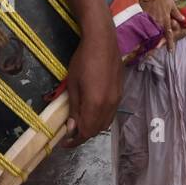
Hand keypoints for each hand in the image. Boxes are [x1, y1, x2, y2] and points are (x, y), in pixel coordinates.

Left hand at [61, 28, 122, 147]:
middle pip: (97, 130)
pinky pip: (111, 113)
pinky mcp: (120, 93)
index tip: (65, 143)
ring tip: (80, 123)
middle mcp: (109, 106)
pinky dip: (101, 118)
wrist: (103, 42)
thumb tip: (72, 129)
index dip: (75, 141)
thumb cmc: (83, 60)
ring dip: (93, 127)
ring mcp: (117, 100)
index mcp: (95, 105)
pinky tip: (92, 112)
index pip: (86, 132)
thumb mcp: (73, 85)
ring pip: (106, 123)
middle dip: (83, 135)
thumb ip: (74, 109)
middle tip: (70, 132)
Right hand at [138, 0, 183, 50]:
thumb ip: (177, 14)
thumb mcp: (172, 5)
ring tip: (152, 42)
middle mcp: (157, 22)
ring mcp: (149, 20)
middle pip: (159, 35)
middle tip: (158, 48)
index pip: (168, 34)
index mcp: (165, 20)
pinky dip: (147, 29)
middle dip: (159, 42)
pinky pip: (145, 26)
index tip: (171, 51)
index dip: (170, 43)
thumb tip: (183, 20)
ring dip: (153, 37)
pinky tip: (145, 31)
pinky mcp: (143, 17)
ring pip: (152, 32)